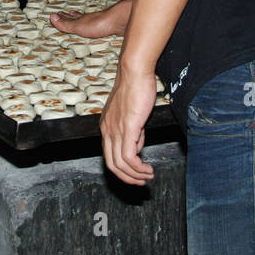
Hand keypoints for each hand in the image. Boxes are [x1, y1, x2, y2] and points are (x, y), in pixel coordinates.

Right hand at [49, 0, 129, 37]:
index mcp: (82, 20)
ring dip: (83, 19)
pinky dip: (96, 26)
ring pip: (89, 20)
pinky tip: (99, 27)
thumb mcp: (78, 26)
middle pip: (78, 17)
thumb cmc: (100, 24)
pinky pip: (100, 26)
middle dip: (71, 16)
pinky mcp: (110, 26)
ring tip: (81, 18)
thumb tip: (52, 17)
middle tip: (67, 13)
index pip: (69, 18)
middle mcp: (90, 19)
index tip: (57, 14)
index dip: (62, 16)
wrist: (120, 21)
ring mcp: (100, 22)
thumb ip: (66, 23)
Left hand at [100, 64, 156, 184]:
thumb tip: (138, 147)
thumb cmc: (135, 88)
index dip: (123, 170)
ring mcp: (115, 130)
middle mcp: (107, 131)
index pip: (109, 156)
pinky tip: (147, 168)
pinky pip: (128, 156)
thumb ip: (134, 132)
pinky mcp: (127, 128)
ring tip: (148, 176)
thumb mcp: (132, 115)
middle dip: (127, 178)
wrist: (134, 72)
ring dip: (135, 175)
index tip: (136, 174)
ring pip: (120, 164)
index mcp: (107, 127)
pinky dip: (138, 167)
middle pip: (112, 165)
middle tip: (142, 181)